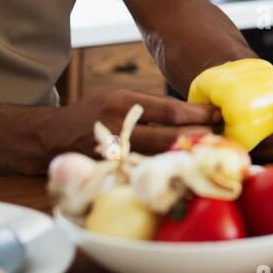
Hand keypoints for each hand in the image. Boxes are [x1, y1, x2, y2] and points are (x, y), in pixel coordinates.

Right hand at [50, 90, 218, 161]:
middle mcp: (118, 130)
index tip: (217, 114)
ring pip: (160, 159)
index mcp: (121, 105)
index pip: (167, 110)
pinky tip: (184, 172)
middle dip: (199, 137)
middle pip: (168, 137)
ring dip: (187, 157)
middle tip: (223, 136)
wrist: (49, 138)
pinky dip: (167, 173)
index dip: (196, 114)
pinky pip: (145, 174)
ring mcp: (115, 156)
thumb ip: (148, 107)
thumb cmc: (91, 114)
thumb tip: (190, 116)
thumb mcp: (117, 98)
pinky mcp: (112, 174)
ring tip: (212, 155)